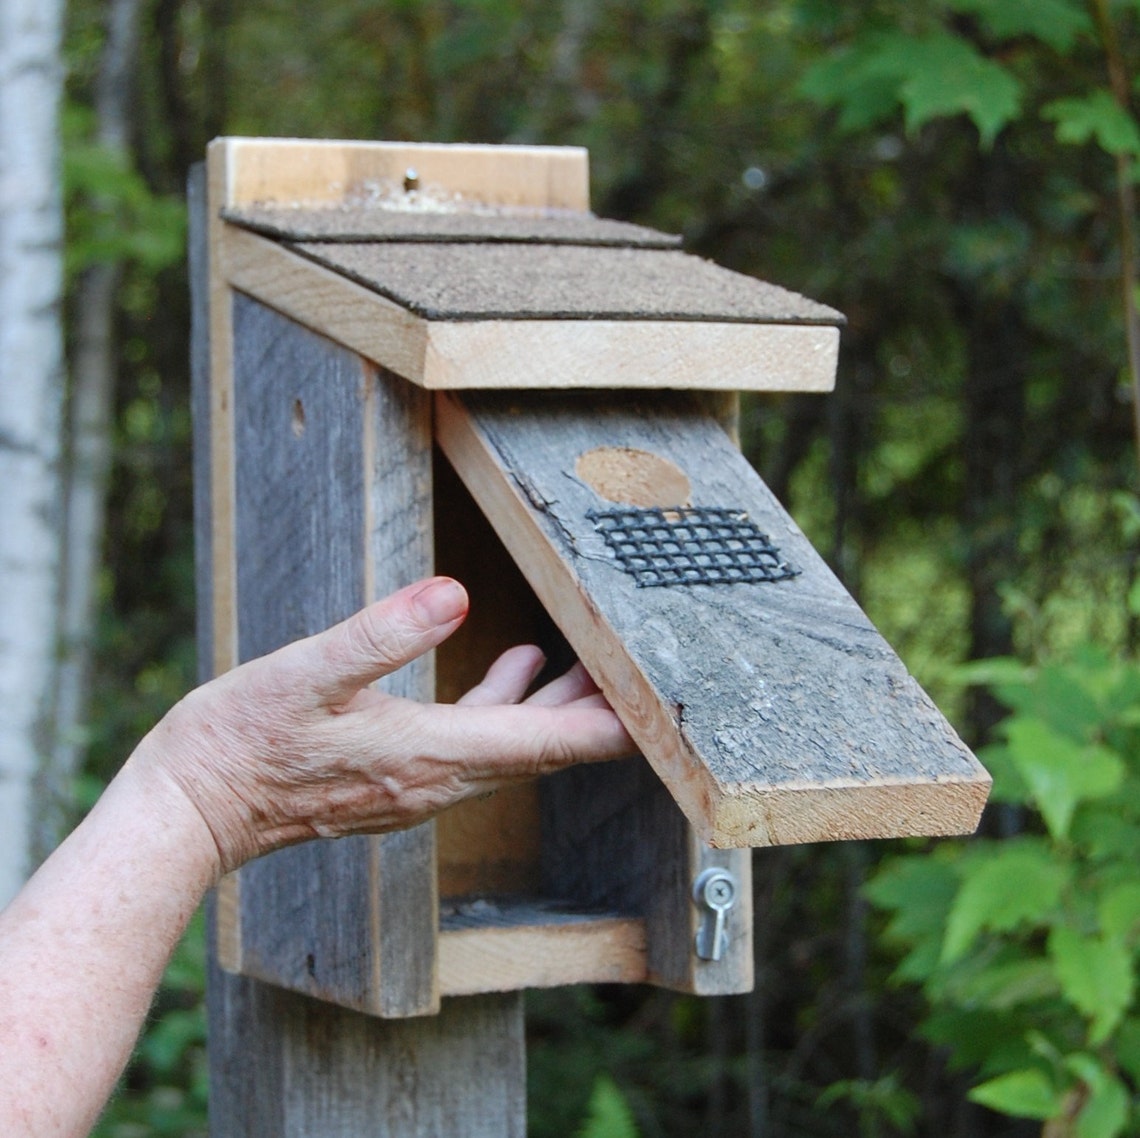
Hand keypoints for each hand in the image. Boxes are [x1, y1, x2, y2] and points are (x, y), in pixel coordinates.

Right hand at [135, 577, 631, 877]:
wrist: (194, 810)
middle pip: (546, 744)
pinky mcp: (396, 776)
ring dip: (558, 704)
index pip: (551, 742)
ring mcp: (418, 783)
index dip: (613, 723)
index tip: (664, 704)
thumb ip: (384, 632)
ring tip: (596, 659)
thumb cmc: (241, 741)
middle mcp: (438, 777)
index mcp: (433, 752)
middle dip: (600, 707)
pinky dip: (507, 704)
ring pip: (514, 743)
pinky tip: (513, 666)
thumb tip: (455, 595)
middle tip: (645, 664)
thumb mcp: (309, 673)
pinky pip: (475, 741)